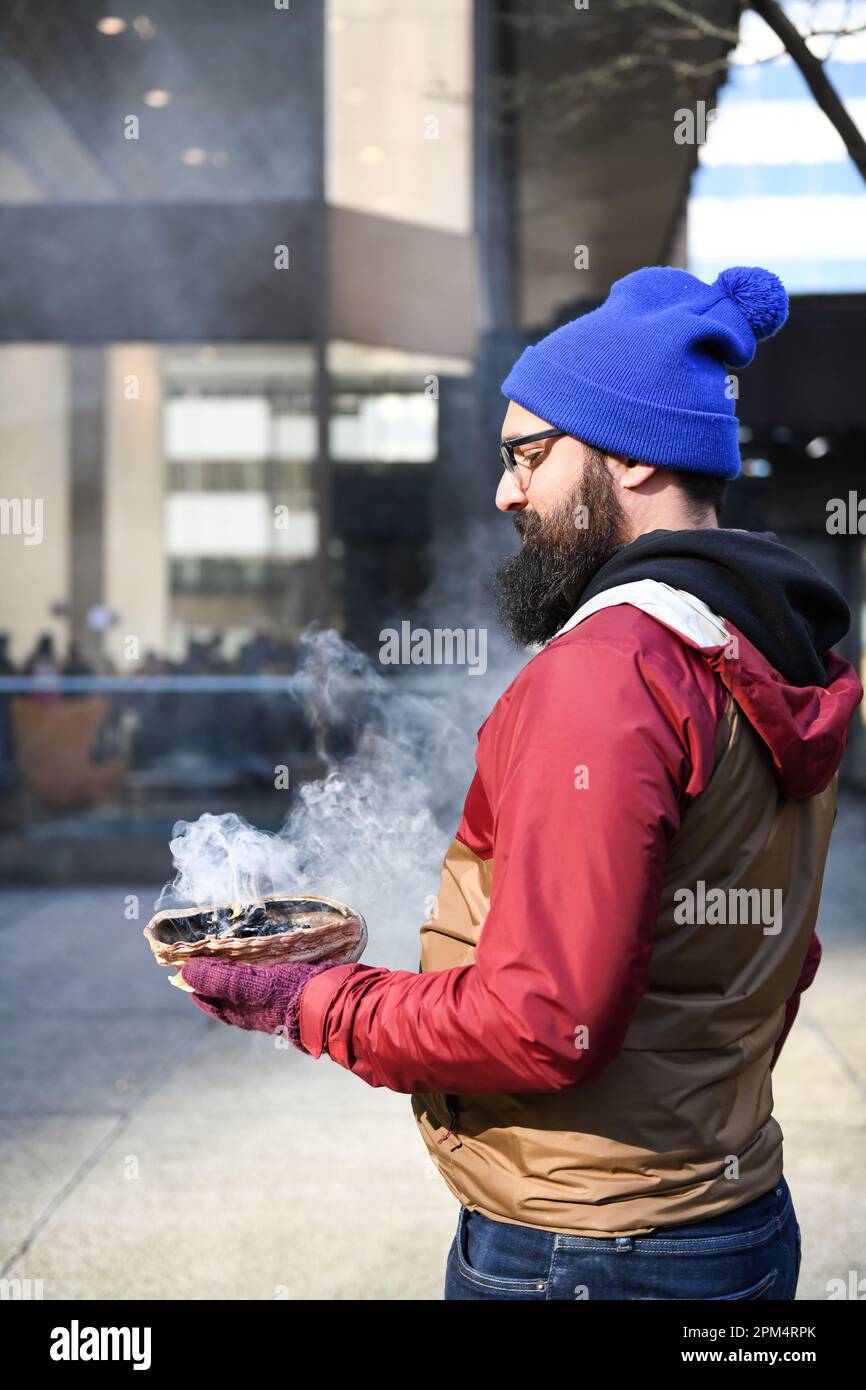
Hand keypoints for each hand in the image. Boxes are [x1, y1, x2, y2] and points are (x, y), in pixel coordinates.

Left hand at [179, 957, 335, 1050]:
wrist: (332, 1003)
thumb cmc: (289, 995)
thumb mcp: (250, 985)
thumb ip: (219, 979)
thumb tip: (184, 971)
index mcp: (237, 1012)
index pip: (205, 996)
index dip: (193, 979)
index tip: (183, 958)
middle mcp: (250, 1010)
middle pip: (223, 990)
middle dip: (213, 970)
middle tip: (207, 946)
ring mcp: (269, 1002)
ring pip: (244, 983)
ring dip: (235, 967)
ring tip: (231, 945)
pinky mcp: (288, 991)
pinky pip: (263, 977)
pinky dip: (255, 965)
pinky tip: (261, 954)